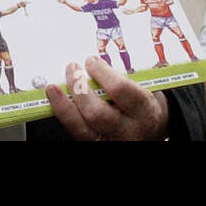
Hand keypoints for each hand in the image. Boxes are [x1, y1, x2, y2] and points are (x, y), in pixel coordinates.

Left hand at [46, 56, 168, 140]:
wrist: (151, 132)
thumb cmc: (144, 105)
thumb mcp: (145, 88)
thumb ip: (123, 76)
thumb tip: (95, 62)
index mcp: (144, 110)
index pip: (119, 90)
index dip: (101, 72)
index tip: (91, 61)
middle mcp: (127, 130)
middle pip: (96, 112)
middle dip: (79, 88)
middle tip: (73, 69)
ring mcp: (110, 140)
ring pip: (81, 127)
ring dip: (63, 104)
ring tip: (54, 87)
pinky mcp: (95, 144)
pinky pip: (74, 132)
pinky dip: (63, 115)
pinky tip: (56, 101)